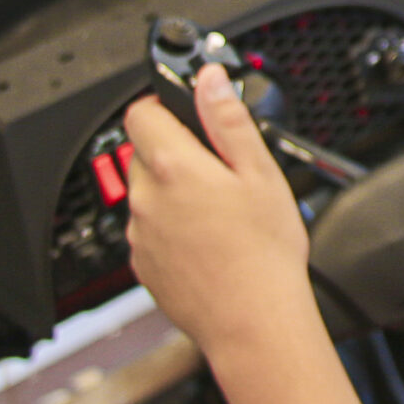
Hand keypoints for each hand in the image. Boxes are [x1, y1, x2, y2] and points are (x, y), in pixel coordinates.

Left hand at [123, 65, 317, 356]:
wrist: (253, 323)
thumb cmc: (264, 254)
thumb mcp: (261, 173)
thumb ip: (228, 120)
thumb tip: (209, 80)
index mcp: (173, 168)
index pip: (140, 112)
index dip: (164, 106)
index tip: (189, 117)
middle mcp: (145, 199)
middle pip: (144, 153)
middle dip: (176, 154)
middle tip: (221, 174)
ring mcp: (139, 235)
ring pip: (148, 195)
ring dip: (174, 194)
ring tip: (220, 216)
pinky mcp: (142, 265)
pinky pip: (150, 232)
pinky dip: (172, 230)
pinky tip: (209, 244)